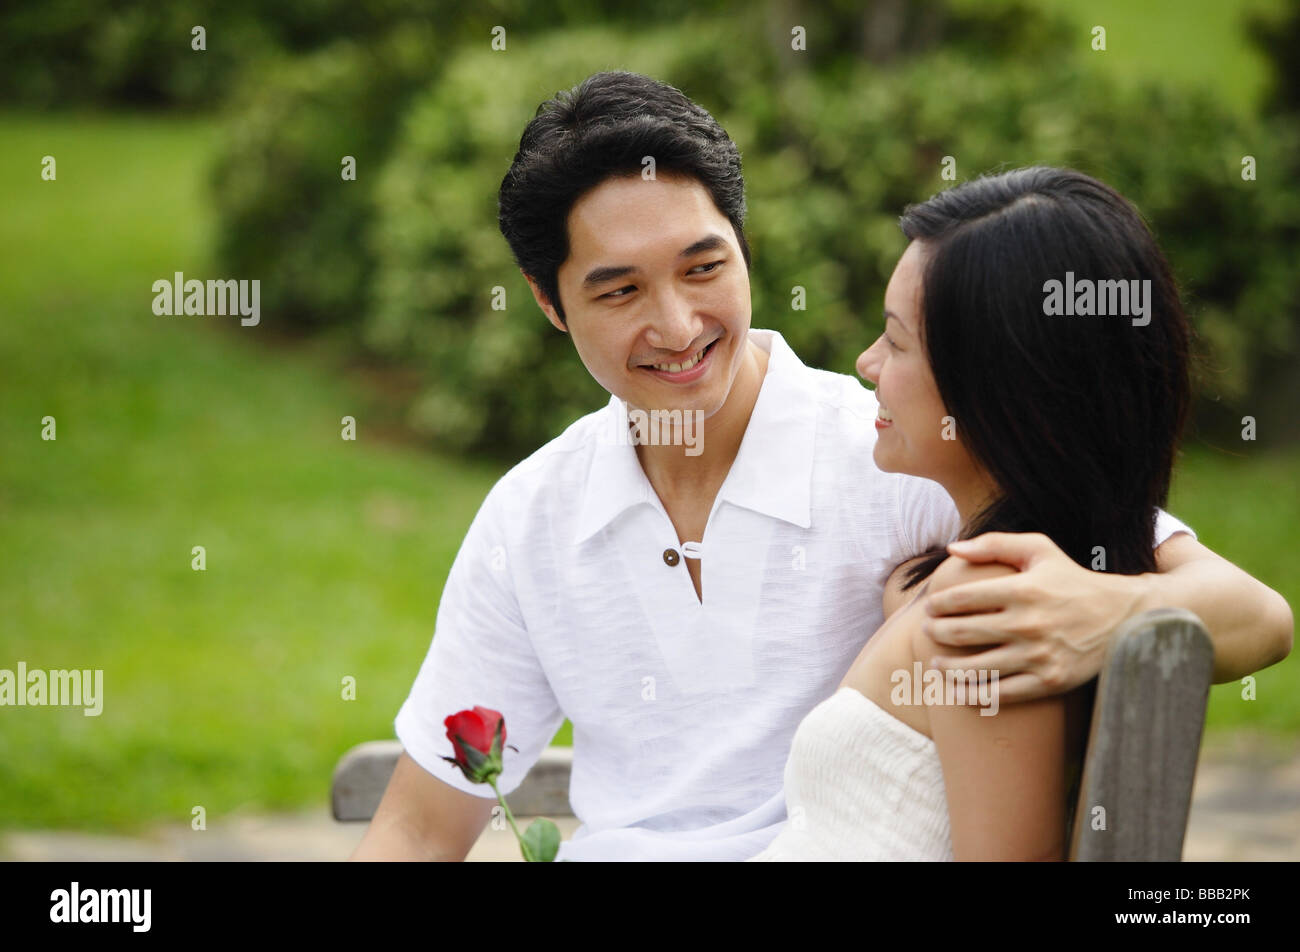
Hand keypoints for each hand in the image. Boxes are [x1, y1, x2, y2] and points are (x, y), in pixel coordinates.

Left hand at [922, 532, 1148, 702]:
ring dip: (948, 668)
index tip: (929, 607)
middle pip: (963, 633)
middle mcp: (1028, 623)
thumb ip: (995, 544)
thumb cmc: (1072, 580)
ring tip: (936, 663)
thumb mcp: (1040, 550)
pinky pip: (1001, 694)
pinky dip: (973, 696)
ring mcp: (1039, 655)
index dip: (938, 604)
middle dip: (937, 632)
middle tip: (928, 630)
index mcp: (1023, 590)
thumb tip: (952, 548)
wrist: (1123, 617)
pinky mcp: (1049, 681)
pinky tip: (957, 692)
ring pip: (976, 668)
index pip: (962, 598)